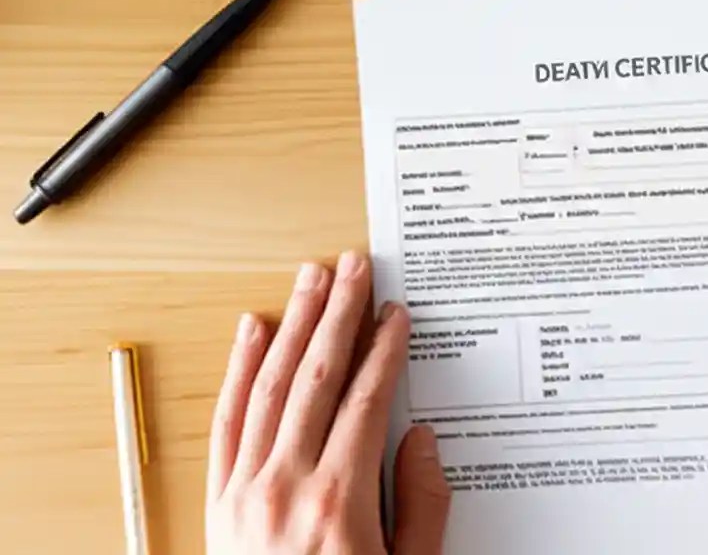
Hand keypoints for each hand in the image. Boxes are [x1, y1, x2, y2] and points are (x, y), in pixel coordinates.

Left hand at [206, 251, 451, 554]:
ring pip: (268, 385)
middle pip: (315, 376)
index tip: (396, 313)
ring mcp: (245, 491)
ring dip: (293, 325)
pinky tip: (251, 331)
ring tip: (311, 280)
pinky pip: (227, 420)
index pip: (366, 400)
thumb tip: (420, 440)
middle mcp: (287, 486)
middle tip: (353, 267)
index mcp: (340, 501)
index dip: (385, 349)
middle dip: (338, 314)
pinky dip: (238, 370)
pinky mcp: (219, 502)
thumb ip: (421, 506)